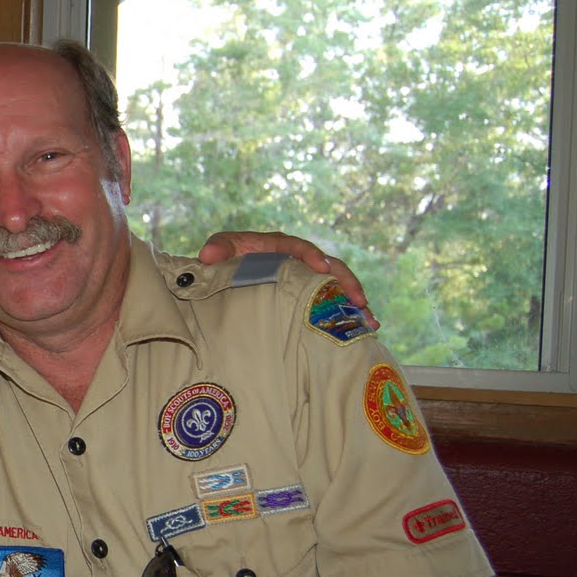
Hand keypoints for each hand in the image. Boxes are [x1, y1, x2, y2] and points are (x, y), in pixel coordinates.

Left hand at [198, 230, 378, 329]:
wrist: (227, 275)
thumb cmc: (226, 258)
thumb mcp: (221, 249)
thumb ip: (217, 249)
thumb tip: (207, 256)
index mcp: (278, 246)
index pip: (297, 247)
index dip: (310, 255)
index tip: (320, 266)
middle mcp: (299, 260)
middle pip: (329, 267)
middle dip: (345, 282)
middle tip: (359, 300)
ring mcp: (308, 278)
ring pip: (337, 287)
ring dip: (354, 302)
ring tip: (370, 321)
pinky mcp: (310, 295)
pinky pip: (334, 302)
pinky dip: (350, 314)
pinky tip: (367, 330)